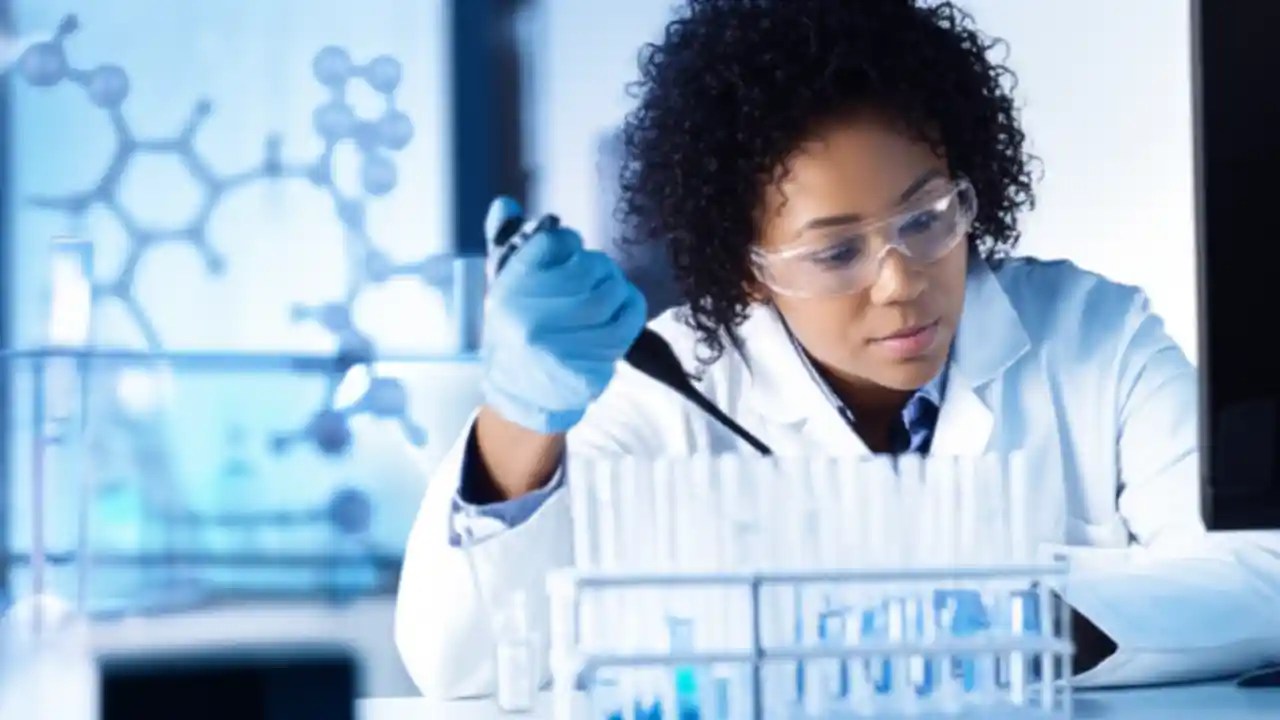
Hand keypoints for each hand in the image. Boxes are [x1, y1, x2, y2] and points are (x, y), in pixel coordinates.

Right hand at [480, 197, 646, 433]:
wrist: (521, 392)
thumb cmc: (513, 329)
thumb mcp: (502, 286)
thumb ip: (505, 242)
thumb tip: (505, 203)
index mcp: (508, 294)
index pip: (551, 242)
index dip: (566, 241)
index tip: (568, 249)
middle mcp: (532, 319)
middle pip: (588, 265)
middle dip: (596, 264)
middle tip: (594, 271)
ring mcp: (564, 346)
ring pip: (612, 290)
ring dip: (615, 283)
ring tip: (606, 289)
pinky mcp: (592, 365)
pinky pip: (629, 319)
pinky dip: (631, 305)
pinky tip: (621, 305)